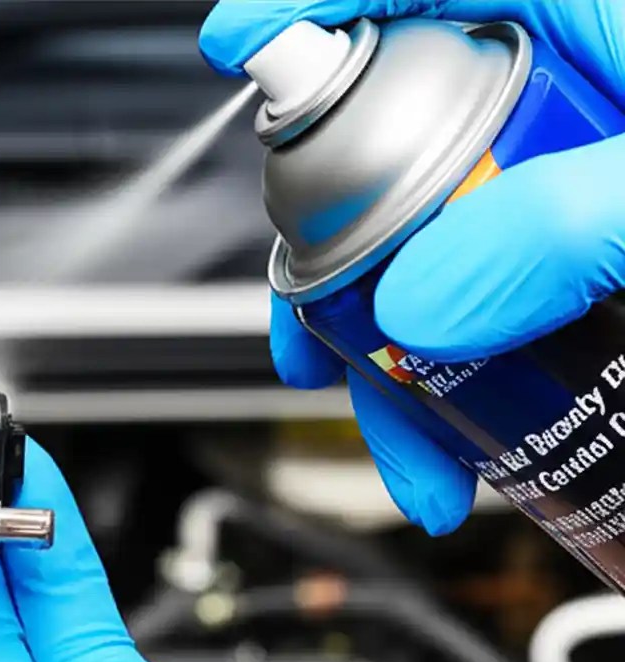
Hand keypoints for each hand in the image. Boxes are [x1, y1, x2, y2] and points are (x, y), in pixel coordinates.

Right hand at [200, 0, 624, 535]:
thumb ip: (572, 226)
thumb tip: (430, 303)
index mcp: (597, 18)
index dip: (314, 3)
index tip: (238, 45)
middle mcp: (580, 90)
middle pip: (403, 136)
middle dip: (338, 259)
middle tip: (315, 350)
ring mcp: (586, 171)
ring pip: (445, 233)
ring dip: (402, 350)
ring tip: (418, 452)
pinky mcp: (600, 242)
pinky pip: (502, 285)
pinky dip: (473, 366)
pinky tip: (473, 431)